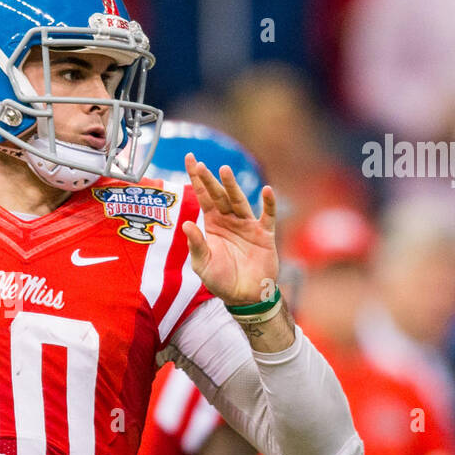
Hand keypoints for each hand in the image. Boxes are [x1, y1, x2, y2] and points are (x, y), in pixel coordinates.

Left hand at [181, 153, 278, 305]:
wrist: (244, 296)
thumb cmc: (221, 280)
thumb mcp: (203, 263)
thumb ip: (196, 244)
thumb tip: (185, 224)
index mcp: (213, 223)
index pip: (203, 196)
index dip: (197, 178)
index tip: (190, 158)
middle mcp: (229, 220)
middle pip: (218, 195)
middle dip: (209, 180)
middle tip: (200, 164)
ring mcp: (247, 225)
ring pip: (239, 201)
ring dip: (232, 186)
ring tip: (224, 171)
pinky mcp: (264, 234)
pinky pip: (268, 216)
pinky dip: (269, 204)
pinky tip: (267, 190)